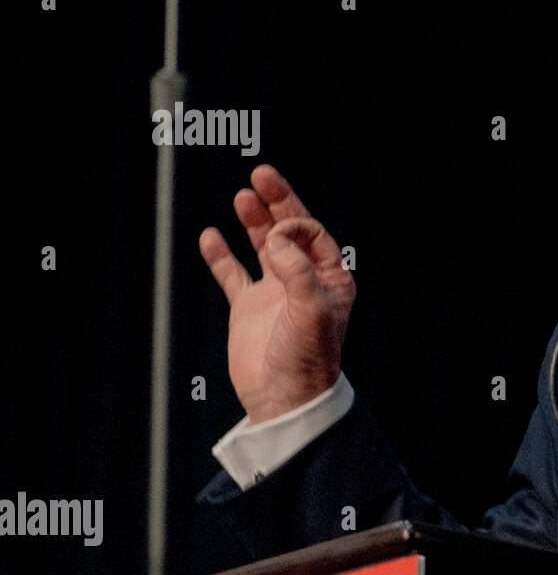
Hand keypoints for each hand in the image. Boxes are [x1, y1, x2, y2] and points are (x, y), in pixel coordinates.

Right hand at [199, 165, 355, 423]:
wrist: (284, 400)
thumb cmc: (308, 360)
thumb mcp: (312, 311)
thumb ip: (298, 270)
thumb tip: (280, 238)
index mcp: (330, 279)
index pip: (313, 234)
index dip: (296, 223)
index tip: (280, 231)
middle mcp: (304, 281)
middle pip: (290, 231)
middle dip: (277, 202)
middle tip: (260, 174)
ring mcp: (275, 293)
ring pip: (263, 246)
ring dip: (254, 221)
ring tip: (243, 196)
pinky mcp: (248, 308)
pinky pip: (233, 274)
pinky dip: (221, 255)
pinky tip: (210, 236)